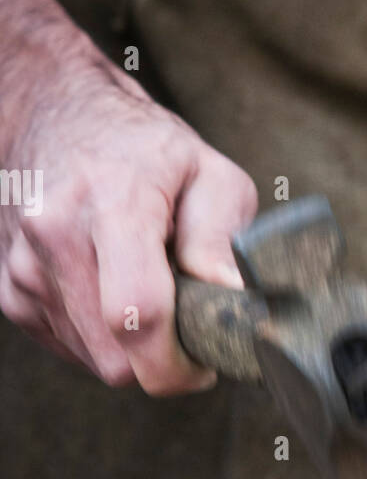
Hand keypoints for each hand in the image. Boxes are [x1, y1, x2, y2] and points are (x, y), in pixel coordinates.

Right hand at [0, 0, 257, 393]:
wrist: (57, 114)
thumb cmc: (145, 147)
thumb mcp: (208, 172)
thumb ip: (222, 239)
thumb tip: (232, 301)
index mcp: (112, 203)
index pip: (137, 315)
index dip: (178, 363)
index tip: (206, 362)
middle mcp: (56, 237)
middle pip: (115, 358)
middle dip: (161, 357)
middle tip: (186, 318)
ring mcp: (25, 267)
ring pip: (95, 361)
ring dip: (131, 345)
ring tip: (146, 286)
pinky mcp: (10, 291)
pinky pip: (71, 350)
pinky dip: (100, 336)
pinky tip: (111, 287)